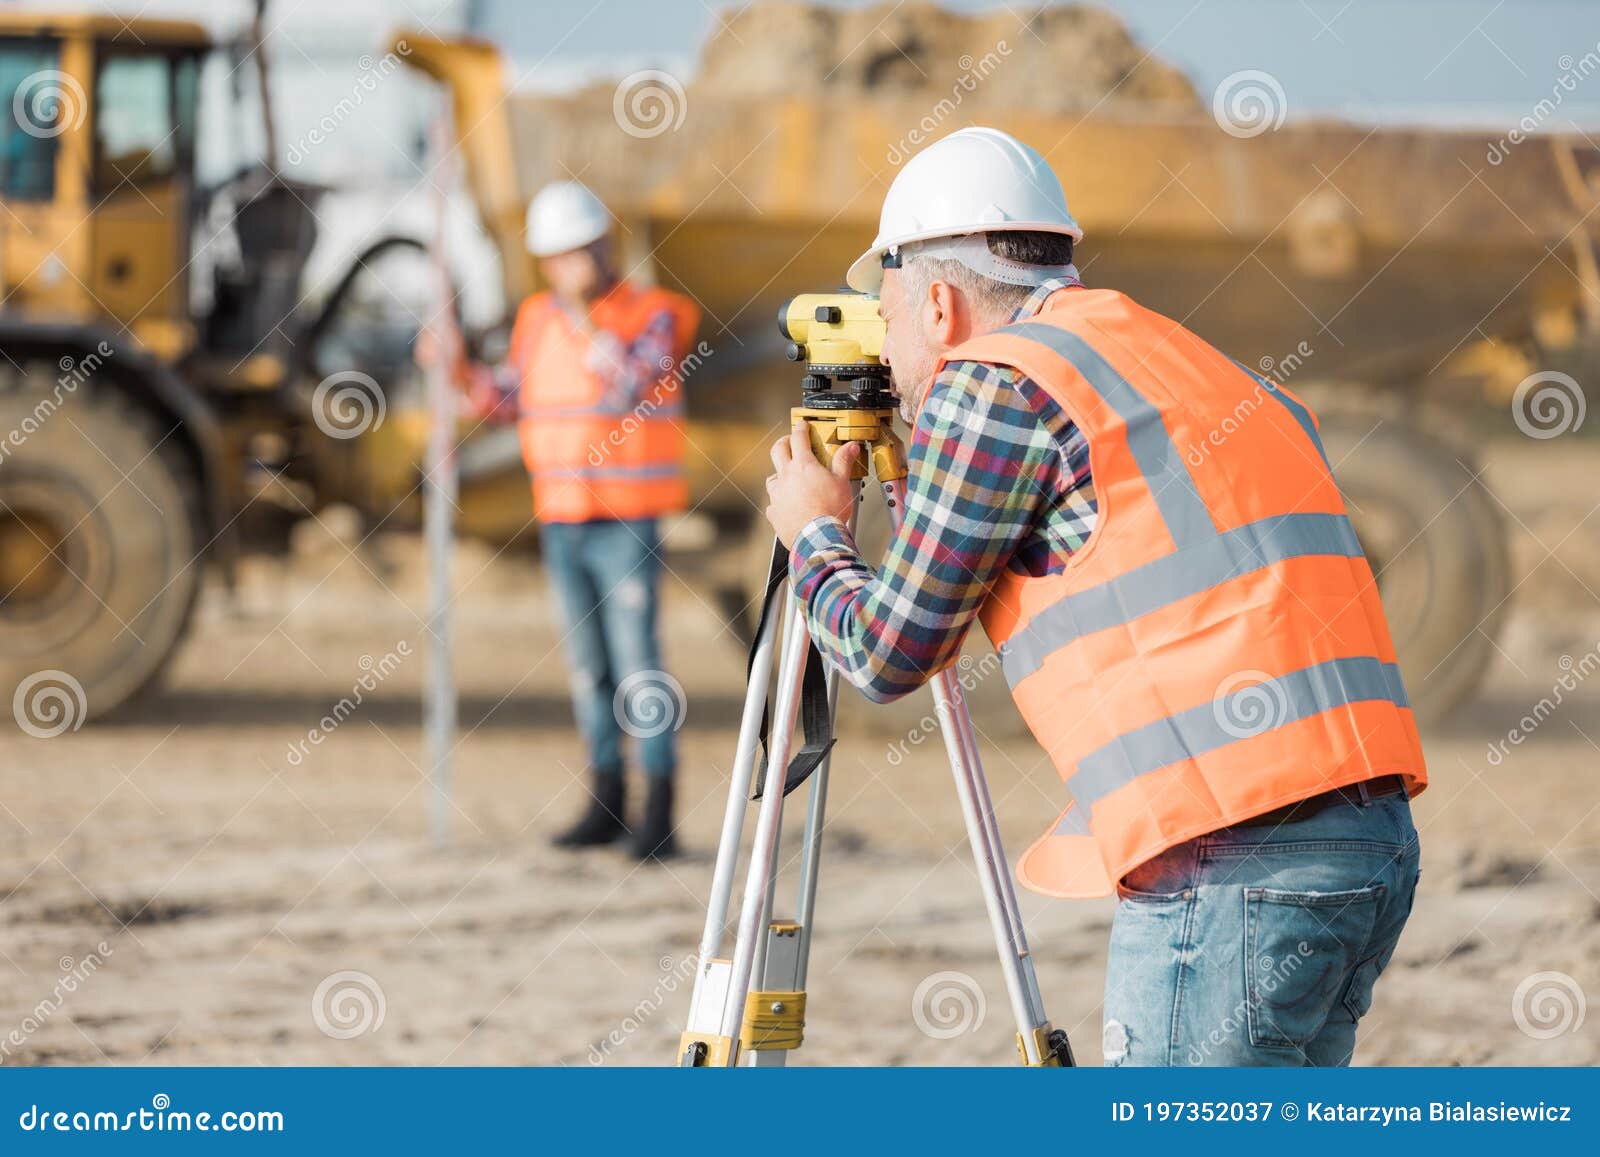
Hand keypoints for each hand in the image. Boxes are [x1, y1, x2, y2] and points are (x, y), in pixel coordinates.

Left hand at [764, 422, 860, 548]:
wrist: (818, 537)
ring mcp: (777, 494)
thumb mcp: (842, 482)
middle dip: (784, 442)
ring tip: (788, 477)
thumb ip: (843, 461)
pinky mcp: (774, 512)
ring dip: (779, 474)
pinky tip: (787, 505)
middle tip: (789, 441)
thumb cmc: (830, 511)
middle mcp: (786, 476)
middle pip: (778, 450)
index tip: (802, 425)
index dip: (800, 429)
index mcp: (803, 466)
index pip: (799, 438)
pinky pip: (773, 503)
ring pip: (772, 477)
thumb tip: (851, 446)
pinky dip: (779, 501)